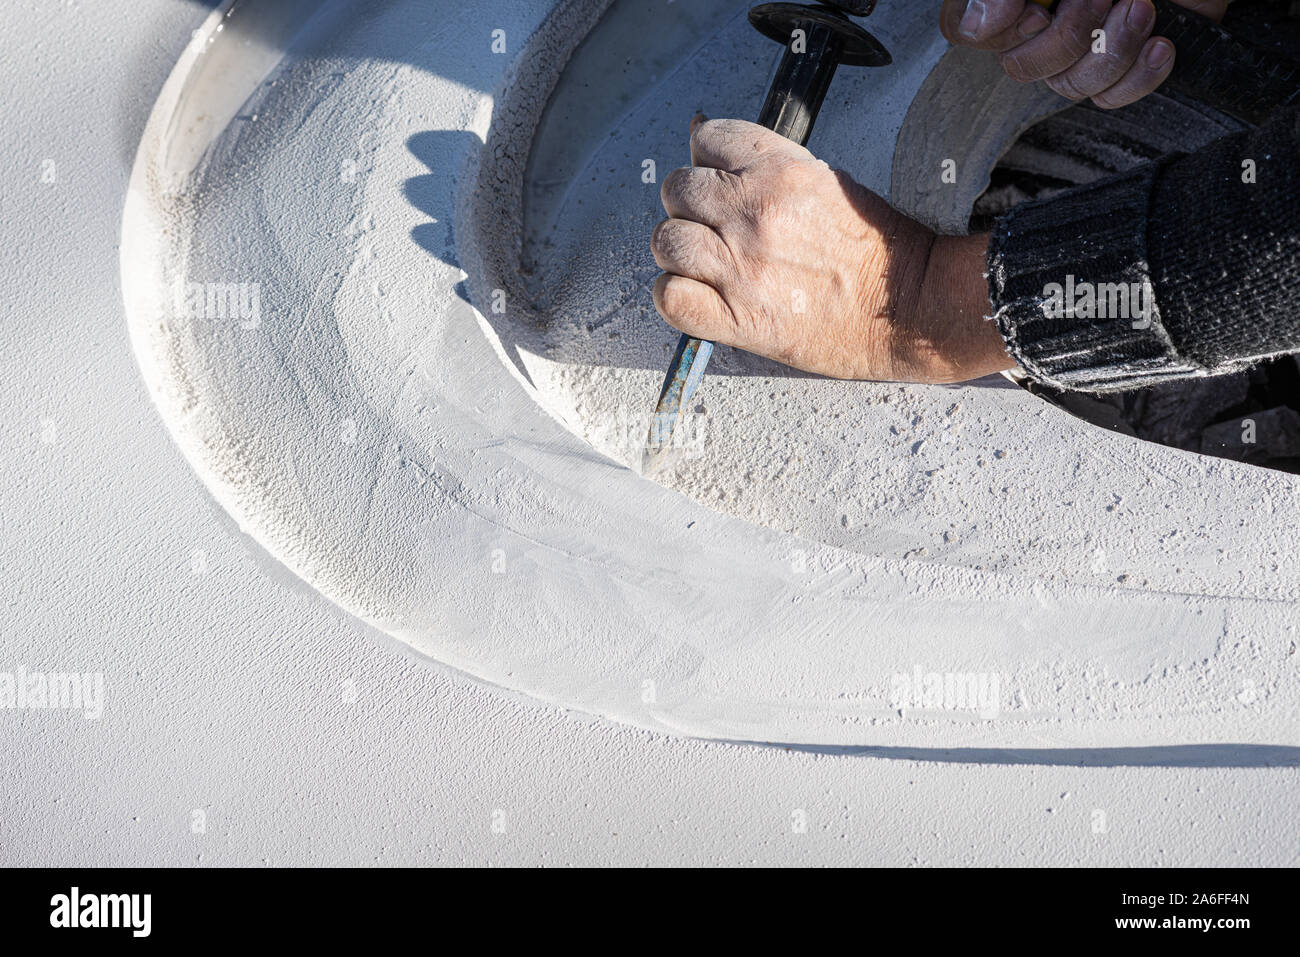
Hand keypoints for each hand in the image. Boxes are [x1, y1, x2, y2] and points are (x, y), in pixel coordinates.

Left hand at [651, 117, 1011, 384]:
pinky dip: (675, 296)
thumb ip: (760, 157)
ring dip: (680, 253)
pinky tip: (699, 296)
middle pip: (678, 190)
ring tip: (708, 265)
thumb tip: (697, 132)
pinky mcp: (738, 319)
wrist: (905, 306)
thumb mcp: (823, 177)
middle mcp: (754, 214)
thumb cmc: (870, 246)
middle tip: (717, 229)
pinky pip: (669, 297)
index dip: (708, 161)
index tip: (722, 182)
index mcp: (778, 171)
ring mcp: (742, 268)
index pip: (705, 139)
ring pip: (666, 242)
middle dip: (691, 206)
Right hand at [939, 0, 1228, 108]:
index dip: (996, 32)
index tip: (1037, 11)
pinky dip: (1140, 74)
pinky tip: (1159, 43)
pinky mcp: (1119, 64)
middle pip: (1019, 68)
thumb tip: (981, 23)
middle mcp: (1036, 21)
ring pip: (1068, 86)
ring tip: (1142, 8)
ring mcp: (1077, 46)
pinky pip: (1110, 98)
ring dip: (1112, 47)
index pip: (963, 29)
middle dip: (1070, 35)